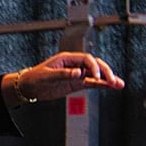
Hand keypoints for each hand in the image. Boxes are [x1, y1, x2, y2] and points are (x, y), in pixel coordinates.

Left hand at [9, 52, 125, 103]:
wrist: (27, 87)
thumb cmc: (34, 78)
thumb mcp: (47, 76)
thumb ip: (63, 74)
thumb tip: (78, 73)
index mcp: (67, 59)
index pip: (86, 59)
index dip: (93, 67)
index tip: (95, 76)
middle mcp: (74, 65)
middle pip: (95, 65)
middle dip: (105, 72)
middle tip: (111, 80)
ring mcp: (77, 75)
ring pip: (96, 75)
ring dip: (107, 79)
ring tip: (118, 84)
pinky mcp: (76, 84)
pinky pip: (92, 84)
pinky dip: (101, 85)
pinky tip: (111, 87)